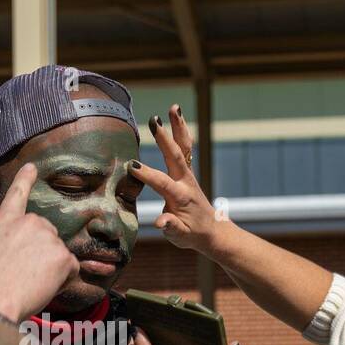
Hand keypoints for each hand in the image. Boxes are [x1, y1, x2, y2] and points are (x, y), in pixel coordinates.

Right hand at [0, 162, 78, 321]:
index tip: (31, 167)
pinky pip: (70, 269)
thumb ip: (4, 242)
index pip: (17, 194)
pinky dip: (62, 281)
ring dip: (50, 270)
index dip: (25, 179)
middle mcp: (29, 222)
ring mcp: (48, 237)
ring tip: (28, 284)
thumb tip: (17, 252)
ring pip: (58, 254)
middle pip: (46, 235)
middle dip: (41, 254)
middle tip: (22, 275)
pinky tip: (42, 288)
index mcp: (4, 221)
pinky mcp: (63, 255)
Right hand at [128, 104, 223, 251]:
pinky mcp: (188, 172)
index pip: (162, 183)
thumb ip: (170, 228)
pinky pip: (186, 147)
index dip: (148, 175)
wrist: (212, 232)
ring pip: (184, 147)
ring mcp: (188, 175)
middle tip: (155, 120)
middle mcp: (186, 182)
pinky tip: (176, 116)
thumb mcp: (180, 237)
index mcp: (181, 198)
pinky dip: (182, 131)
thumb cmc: (192, 235)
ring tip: (173, 107)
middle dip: (165, 139)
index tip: (132, 166)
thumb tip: (160, 222)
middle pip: (176, 156)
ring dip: (178, 126)